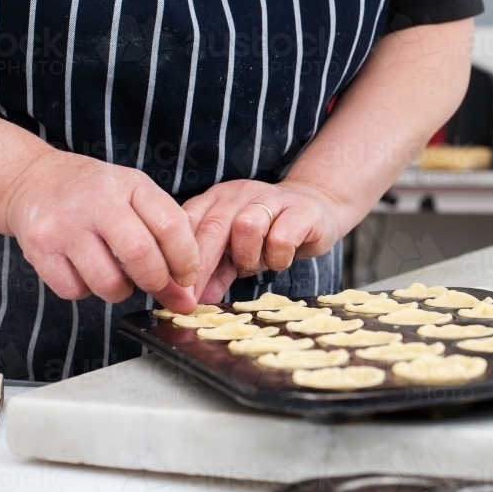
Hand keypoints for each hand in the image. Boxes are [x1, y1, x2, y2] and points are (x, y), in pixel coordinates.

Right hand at [5, 150, 199, 311]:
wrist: (33, 180)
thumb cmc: (97, 194)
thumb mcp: (136, 197)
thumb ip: (167, 239)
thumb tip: (185, 300)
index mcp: (131, 185)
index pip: (171, 225)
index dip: (186, 259)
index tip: (186, 275)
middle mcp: (96, 202)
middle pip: (140, 254)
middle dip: (157, 281)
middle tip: (156, 284)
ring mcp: (64, 226)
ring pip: (107, 281)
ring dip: (122, 291)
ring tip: (120, 277)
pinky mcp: (38, 250)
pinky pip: (74, 290)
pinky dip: (87, 291)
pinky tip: (88, 272)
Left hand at [183, 179, 342, 301]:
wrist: (318, 210)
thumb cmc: (272, 233)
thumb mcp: (238, 252)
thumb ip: (216, 272)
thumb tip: (195, 299)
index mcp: (218, 198)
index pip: (188, 223)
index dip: (178, 258)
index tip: (174, 292)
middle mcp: (241, 193)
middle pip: (213, 226)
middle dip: (202, 266)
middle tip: (196, 297)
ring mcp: (272, 198)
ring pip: (246, 227)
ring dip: (247, 257)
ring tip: (255, 265)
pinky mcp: (302, 210)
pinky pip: (282, 238)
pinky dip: (277, 258)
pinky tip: (280, 260)